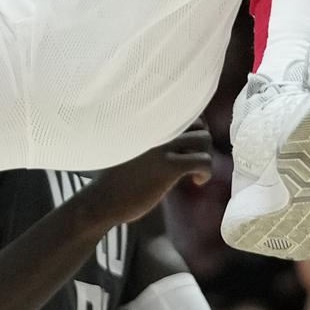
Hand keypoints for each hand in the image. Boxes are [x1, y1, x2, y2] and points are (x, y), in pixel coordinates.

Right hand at [84, 127, 215, 227]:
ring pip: (204, 139)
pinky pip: (204, 161)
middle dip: (201, 142)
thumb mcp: (132, 146)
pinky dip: (206, 172)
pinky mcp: (168, 167)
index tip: (189, 146)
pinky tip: (196, 182)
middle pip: (198, 122)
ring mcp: (163, 146)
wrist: (103, 199)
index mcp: (148, 121)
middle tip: (193, 160)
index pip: (184, 110)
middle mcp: (156, 127)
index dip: (193, 128)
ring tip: (194, 172)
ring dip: (205, 156)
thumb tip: (181, 137)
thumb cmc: (116, 176)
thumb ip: (153, 137)